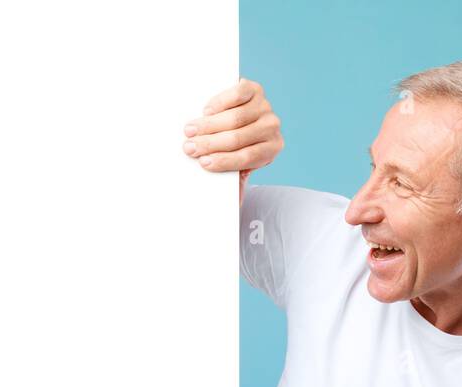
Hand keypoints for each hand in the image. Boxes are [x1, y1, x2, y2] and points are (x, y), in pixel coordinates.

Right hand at [182, 78, 282, 200]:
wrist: (245, 120)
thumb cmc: (236, 150)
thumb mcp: (237, 170)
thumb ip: (231, 186)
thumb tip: (218, 222)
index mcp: (271, 150)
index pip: (245, 158)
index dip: (223, 161)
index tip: (202, 163)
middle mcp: (272, 128)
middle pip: (237, 137)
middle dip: (209, 144)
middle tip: (188, 147)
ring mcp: (265, 107)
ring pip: (234, 118)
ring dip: (208, 125)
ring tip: (190, 131)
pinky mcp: (255, 89)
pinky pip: (238, 93)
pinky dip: (220, 103)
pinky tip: (207, 111)